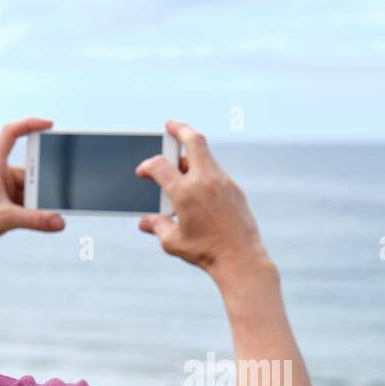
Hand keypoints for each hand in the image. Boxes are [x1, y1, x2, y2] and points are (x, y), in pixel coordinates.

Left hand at [0, 118, 63, 254]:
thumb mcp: (5, 218)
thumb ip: (35, 220)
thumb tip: (59, 222)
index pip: (11, 133)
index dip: (30, 124)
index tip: (50, 125)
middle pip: (29, 168)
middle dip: (42, 183)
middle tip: (53, 196)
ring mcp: (1, 186)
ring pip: (29, 187)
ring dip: (38, 200)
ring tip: (44, 215)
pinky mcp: (4, 200)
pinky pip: (25, 199)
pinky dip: (33, 209)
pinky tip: (39, 220)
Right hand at [136, 120, 267, 278]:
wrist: (240, 259)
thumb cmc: (205, 252)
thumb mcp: (173, 242)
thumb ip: (157, 226)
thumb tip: (145, 222)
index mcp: (185, 192)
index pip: (160, 165)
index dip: (147, 166)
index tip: (144, 172)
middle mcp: (205, 181)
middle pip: (193, 140)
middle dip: (179, 129)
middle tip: (170, 126)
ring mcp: (223, 183)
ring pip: (206, 155)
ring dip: (192, 154)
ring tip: (181, 162)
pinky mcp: (235, 190)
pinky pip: (217, 172)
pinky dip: (205, 171)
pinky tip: (199, 182)